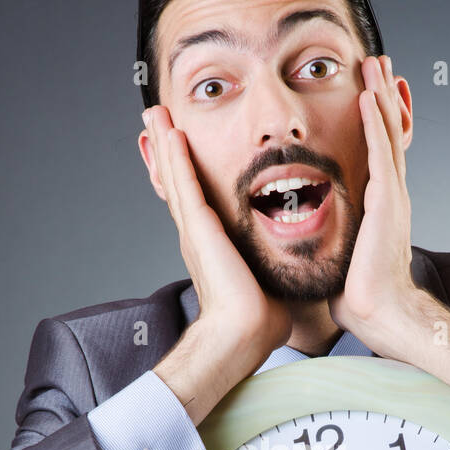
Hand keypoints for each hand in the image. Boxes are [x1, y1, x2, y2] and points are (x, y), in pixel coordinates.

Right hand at [143, 106, 291, 365]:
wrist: (244, 335)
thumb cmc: (259, 320)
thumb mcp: (267, 279)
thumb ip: (273, 266)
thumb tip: (294, 266)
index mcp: (213, 245)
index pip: (197, 198)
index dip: (187, 170)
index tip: (181, 144)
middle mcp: (197, 234)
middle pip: (178, 180)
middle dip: (168, 148)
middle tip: (157, 117)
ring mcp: (194, 231)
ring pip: (176, 176)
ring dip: (165, 143)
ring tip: (155, 113)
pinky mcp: (199, 231)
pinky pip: (186, 186)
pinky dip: (177, 159)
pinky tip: (170, 132)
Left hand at [328, 57, 449, 386]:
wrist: (379, 313)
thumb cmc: (358, 294)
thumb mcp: (342, 254)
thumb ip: (333, 235)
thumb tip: (310, 234)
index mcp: (380, 206)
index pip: (379, 153)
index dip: (375, 121)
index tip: (368, 91)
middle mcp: (391, 195)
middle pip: (388, 134)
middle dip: (383, 97)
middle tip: (378, 63)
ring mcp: (392, 196)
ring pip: (387, 134)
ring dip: (381, 97)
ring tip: (375, 64)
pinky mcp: (386, 202)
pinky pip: (381, 152)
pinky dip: (375, 123)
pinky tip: (368, 97)